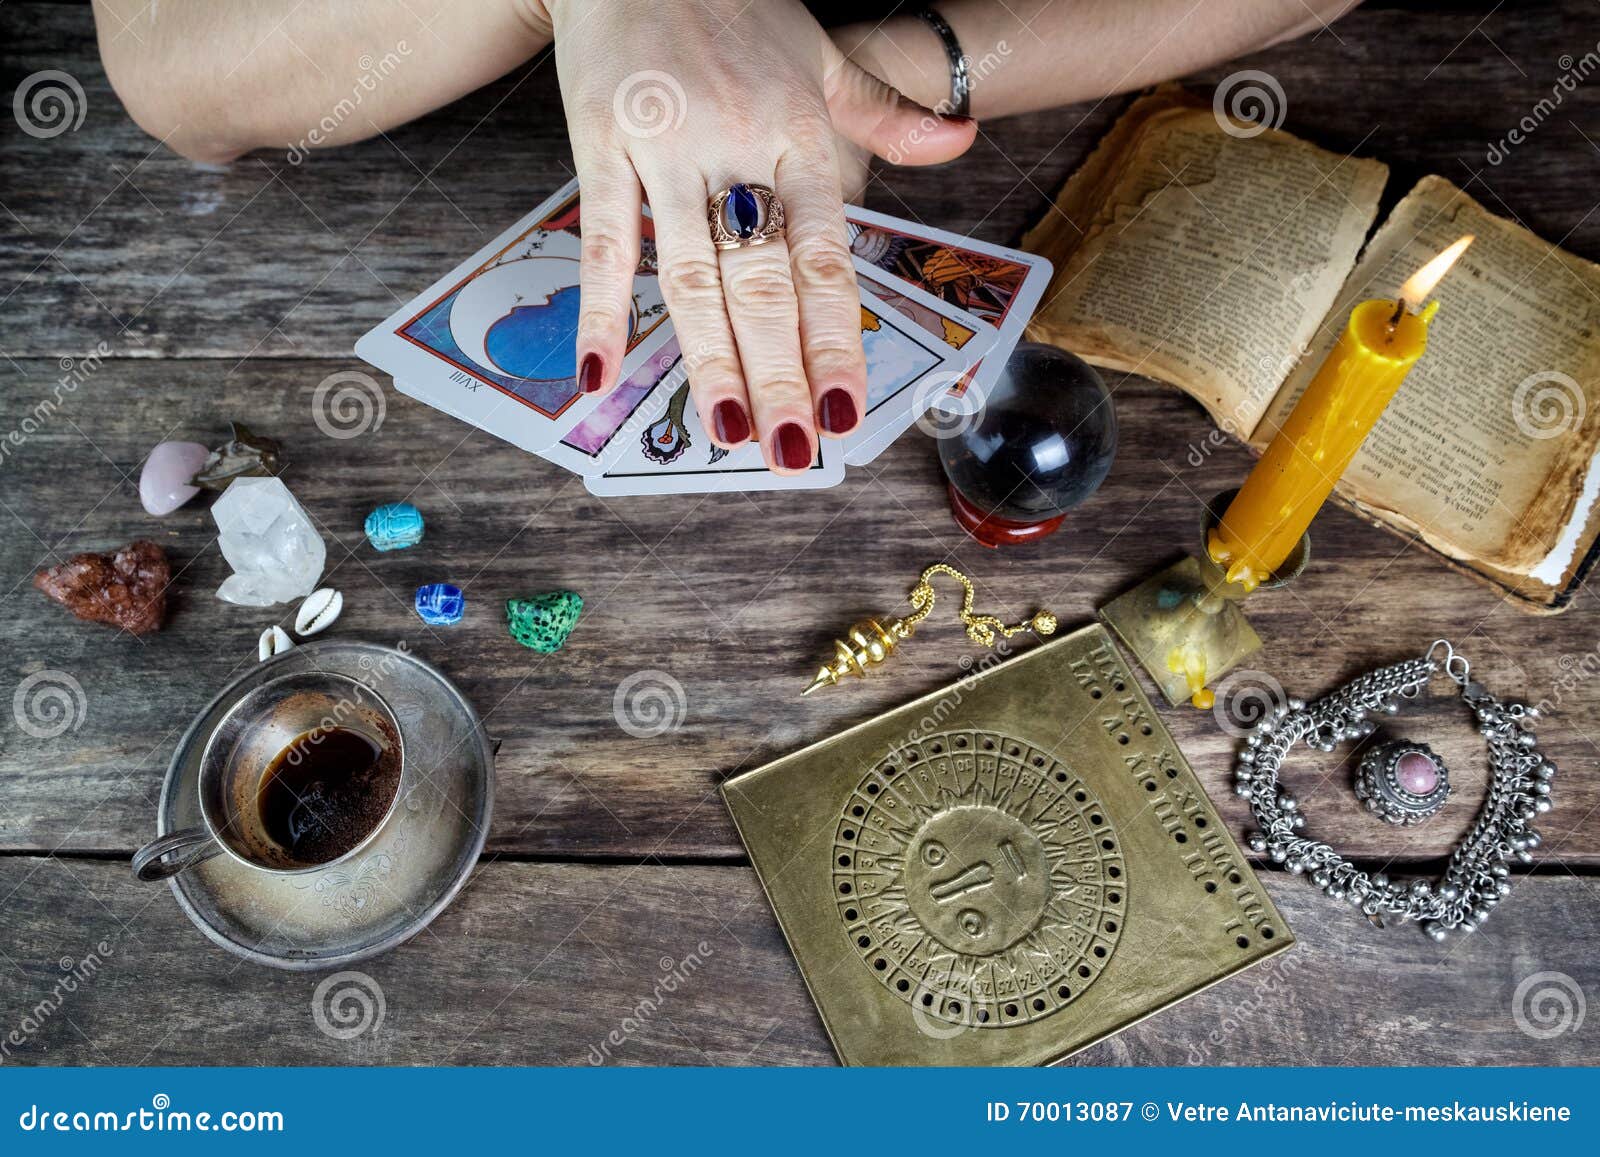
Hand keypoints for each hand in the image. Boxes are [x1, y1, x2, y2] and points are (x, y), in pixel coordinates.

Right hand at [543, 0, 974, 472]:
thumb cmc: (734, 6)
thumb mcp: (820, 51)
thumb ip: (884, 113)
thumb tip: (959, 143)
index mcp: (797, 129)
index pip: (823, 257)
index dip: (835, 339)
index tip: (848, 410)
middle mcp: (735, 144)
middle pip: (761, 282)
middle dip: (780, 372)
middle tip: (794, 450)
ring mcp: (665, 148)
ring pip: (691, 274)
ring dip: (710, 360)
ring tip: (731, 431)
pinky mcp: (600, 143)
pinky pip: (605, 240)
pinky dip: (602, 311)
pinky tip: (603, 378)